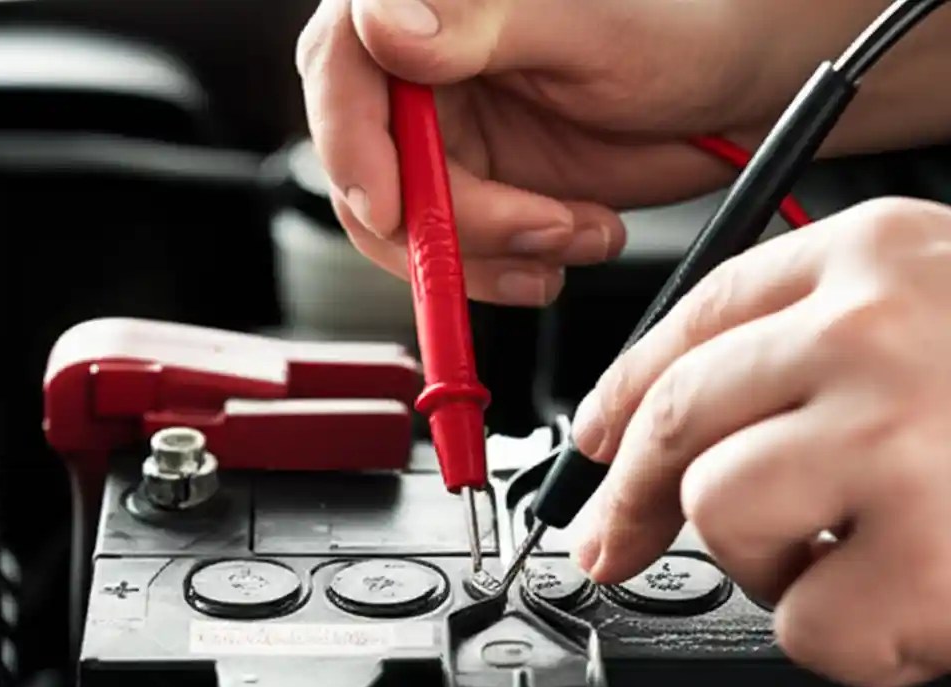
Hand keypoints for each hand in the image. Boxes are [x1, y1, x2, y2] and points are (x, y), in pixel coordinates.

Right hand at [296, 0, 858, 305]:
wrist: (736, 95)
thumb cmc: (683, 33)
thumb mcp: (589, 26)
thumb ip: (480, 20)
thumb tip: (384, 23)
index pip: (341, 62)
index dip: (351, 140)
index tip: (391, 204)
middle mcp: (417, 62)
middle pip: (361, 159)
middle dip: (443, 219)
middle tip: (532, 232)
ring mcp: (438, 130)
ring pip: (398, 221)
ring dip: (482, 253)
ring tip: (571, 235)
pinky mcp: (465, 186)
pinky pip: (443, 249)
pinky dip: (498, 269)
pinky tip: (562, 247)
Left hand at [568, 197, 950, 686]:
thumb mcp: (947, 315)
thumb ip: (828, 343)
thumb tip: (671, 423)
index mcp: (881, 252)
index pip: (700, 311)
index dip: (628, 386)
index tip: (594, 437)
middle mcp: (876, 329)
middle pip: (681, 412)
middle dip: (628, 492)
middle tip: (611, 542)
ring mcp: (899, 440)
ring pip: (720, 508)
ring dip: (764, 562)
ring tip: (846, 563)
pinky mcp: (932, 561)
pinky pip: (804, 620)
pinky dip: (842, 638)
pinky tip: (911, 608)